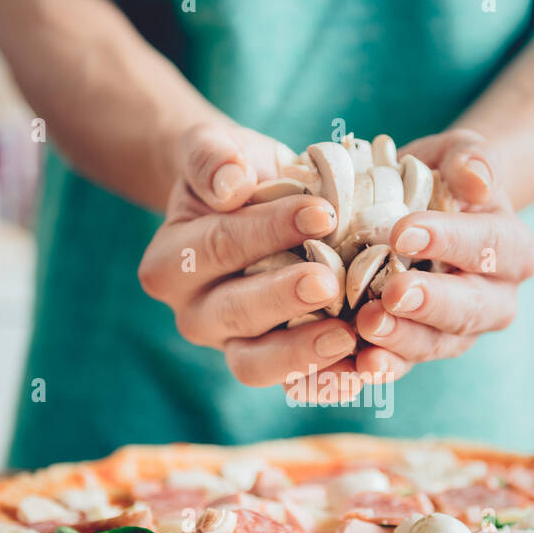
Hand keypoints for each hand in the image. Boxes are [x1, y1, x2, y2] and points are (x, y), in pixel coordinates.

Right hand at [138, 123, 358, 386]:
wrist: (253, 204)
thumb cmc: (236, 174)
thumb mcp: (213, 148)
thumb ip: (210, 157)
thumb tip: (229, 183)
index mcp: (168, 265)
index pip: (218, 247)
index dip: (267, 231)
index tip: (322, 213)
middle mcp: (193, 315)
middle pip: (234, 313)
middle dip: (284, 298)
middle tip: (330, 282)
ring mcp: (231, 346)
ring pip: (256, 364)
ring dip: (302, 352)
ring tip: (349, 335)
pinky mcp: (272, 365)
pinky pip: (296, 384)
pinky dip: (328, 381)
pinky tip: (364, 368)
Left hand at [350, 129, 533, 382]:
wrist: (416, 214)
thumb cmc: (440, 179)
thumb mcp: (458, 153)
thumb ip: (471, 159)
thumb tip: (477, 180)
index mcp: (514, 252)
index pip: (489, 247)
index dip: (449, 241)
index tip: (403, 232)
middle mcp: (495, 301)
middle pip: (469, 308)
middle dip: (429, 303)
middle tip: (391, 293)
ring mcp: (457, 334)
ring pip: (435, 344)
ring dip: (401, 340)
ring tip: (365, 329)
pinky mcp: (417, 352)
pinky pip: (400, 366)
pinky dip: (375, 368)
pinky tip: (352, 366)